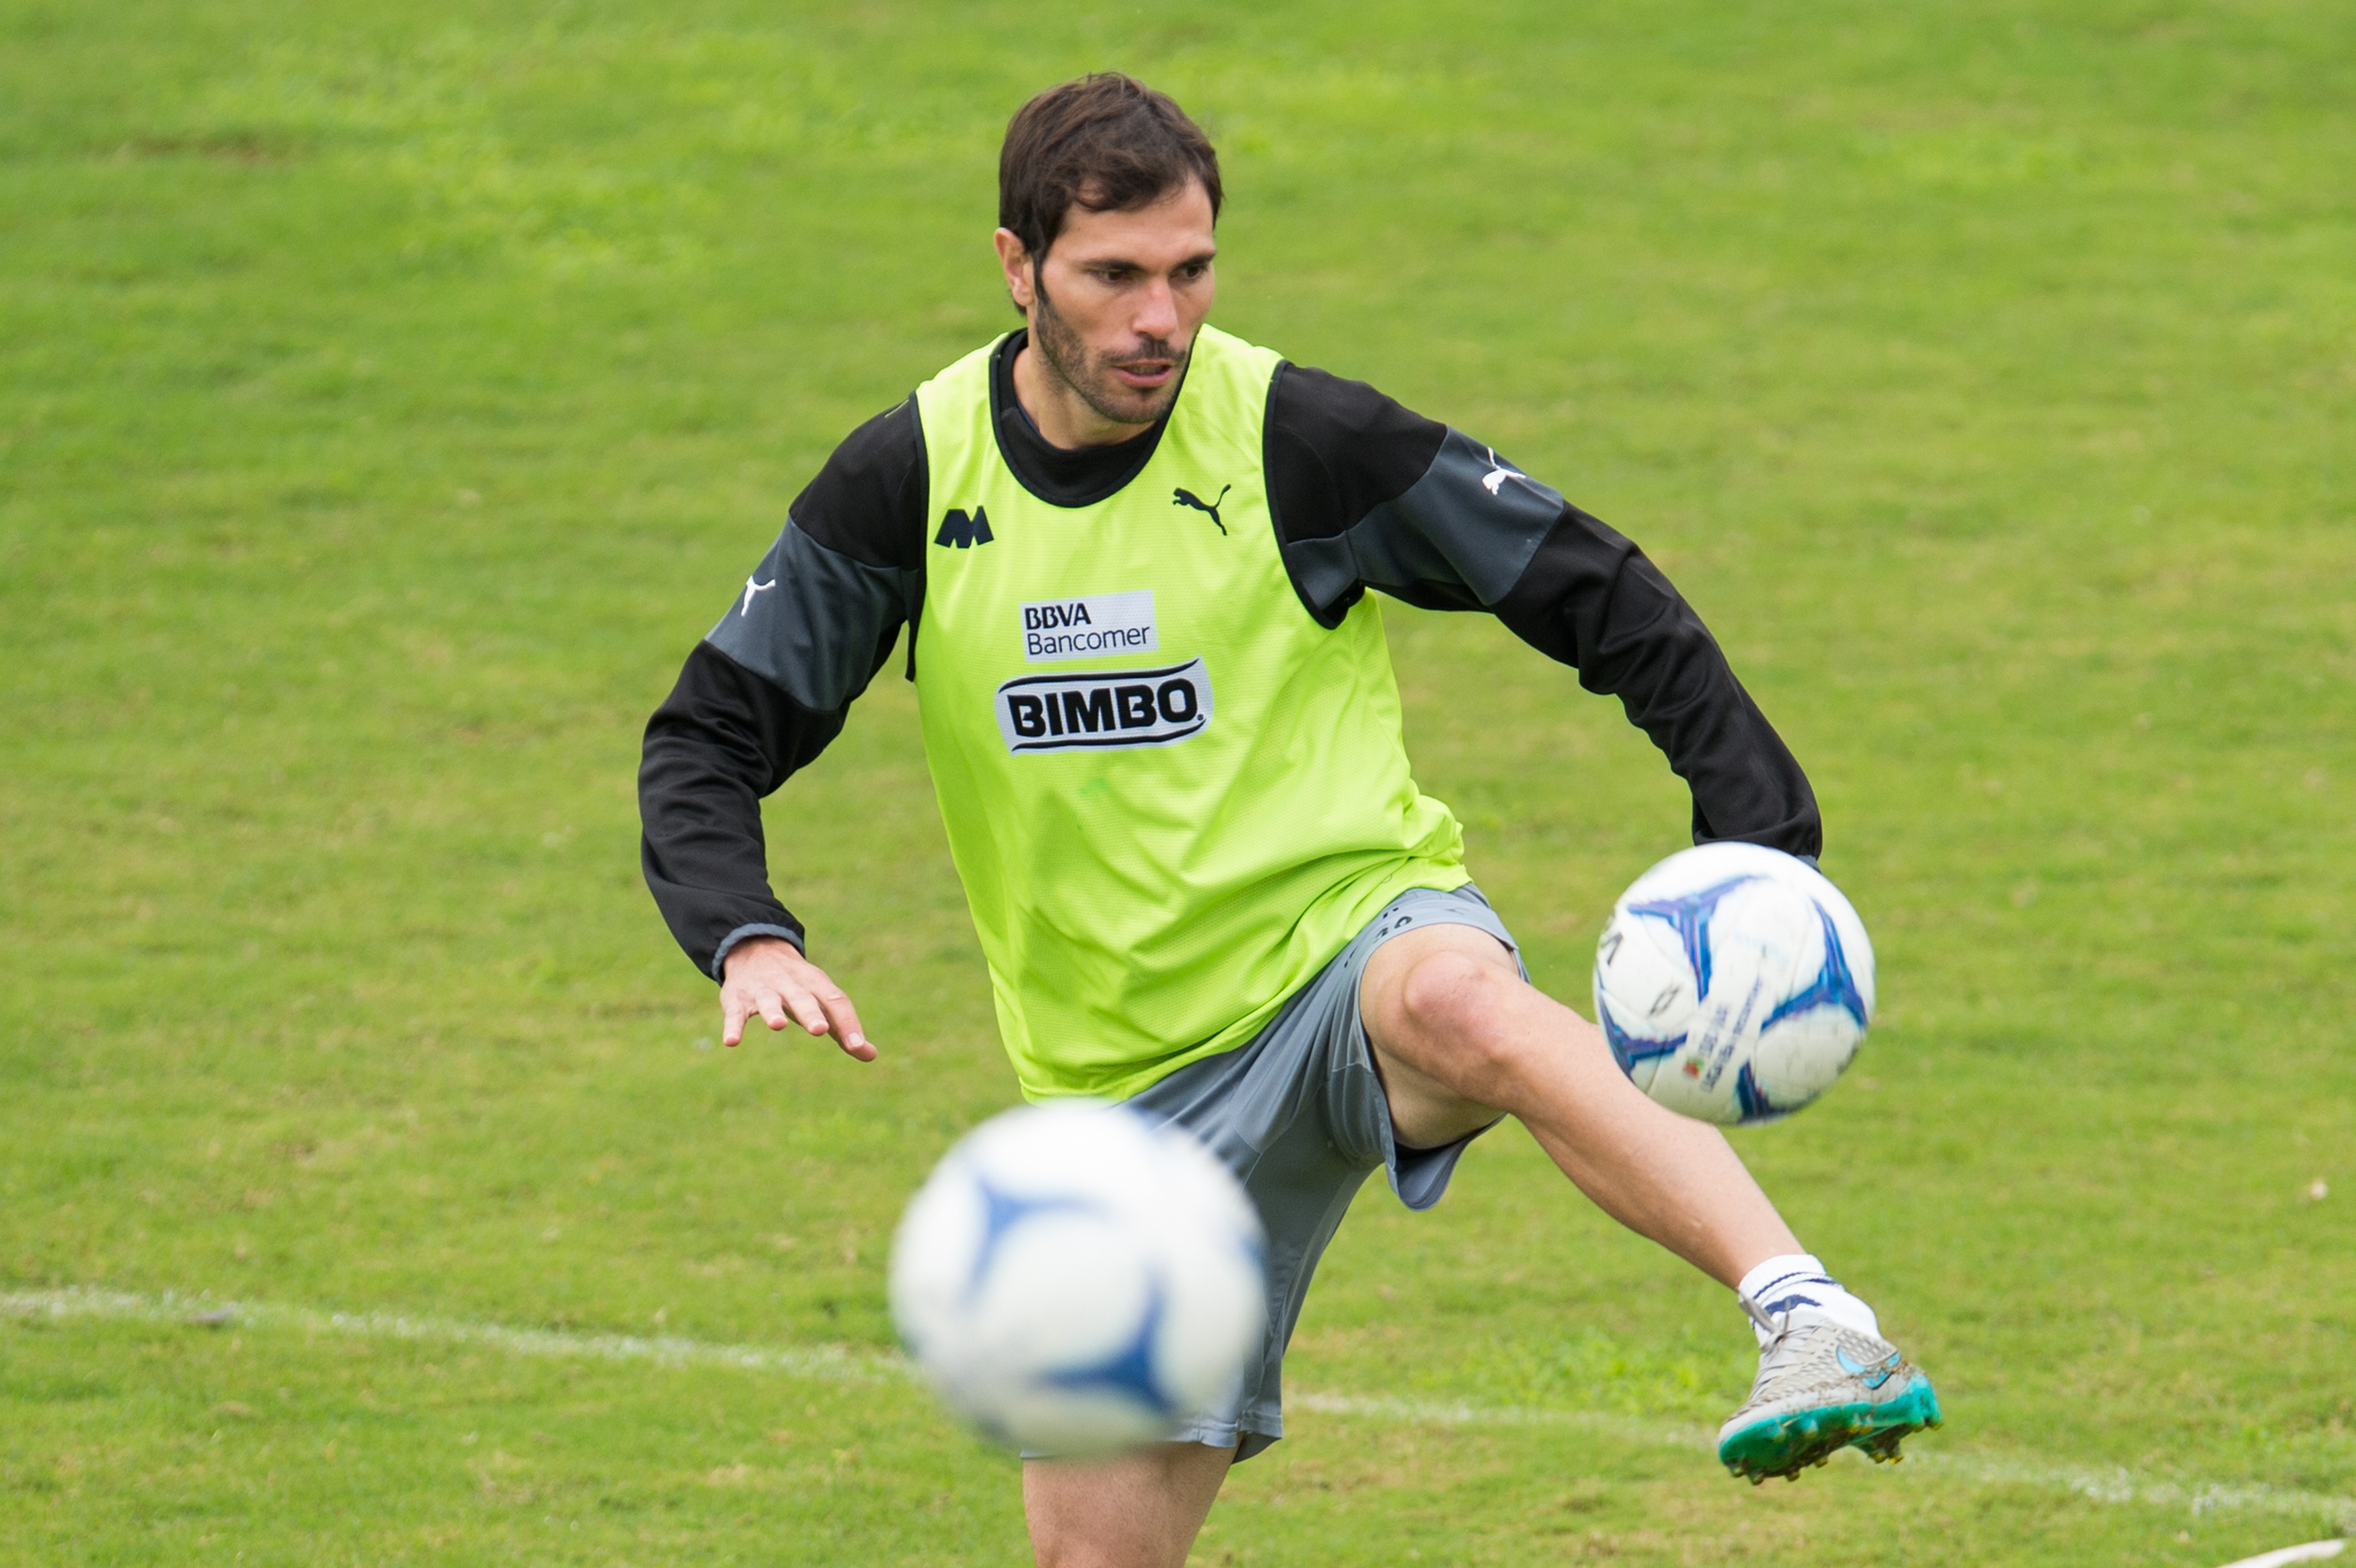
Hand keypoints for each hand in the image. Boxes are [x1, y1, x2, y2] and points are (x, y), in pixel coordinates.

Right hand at [719, 936, 875, 1060]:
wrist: (754, 949)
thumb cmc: (797, 986)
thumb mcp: (821, 1001)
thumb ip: (843, 1028)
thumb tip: (871, 1055)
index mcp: (816, 984)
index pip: (836, 1001)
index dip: (848, 1023)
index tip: (857, 1046)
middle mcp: (791, 983)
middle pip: (803, 998)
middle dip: (811, 1013)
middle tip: (821, 1030)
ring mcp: (763, 989)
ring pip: (769, 1000)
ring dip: (773, 1012)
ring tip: (778, 1025)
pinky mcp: (738, 998)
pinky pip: (735, 1012)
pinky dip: (733, 1025)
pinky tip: (731, 1042)